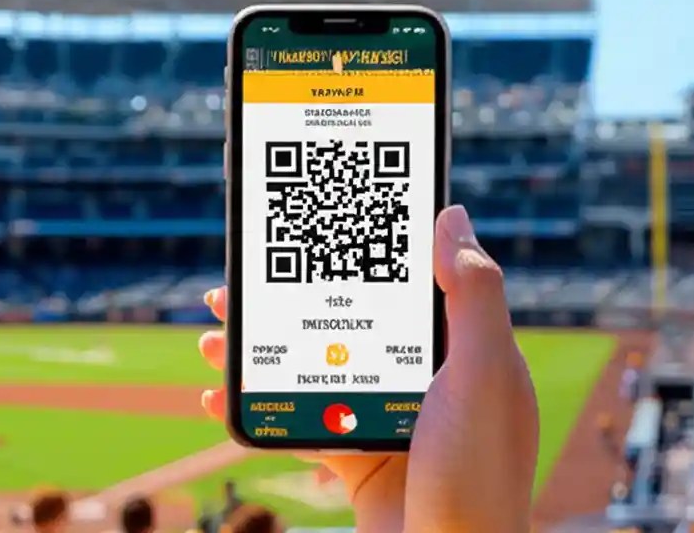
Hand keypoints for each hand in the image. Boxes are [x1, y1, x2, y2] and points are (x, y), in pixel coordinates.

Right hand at [197, 205, 538, 532]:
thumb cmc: (478, 478)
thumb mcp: (481, 374)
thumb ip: (472, 294)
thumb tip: (451, 214)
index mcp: (463, 349)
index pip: (410, 280)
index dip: (362, 250)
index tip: (316, 228)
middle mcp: (426, 379)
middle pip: (347, 321)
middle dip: (290, 302)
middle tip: (237, 288)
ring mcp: (390, 420)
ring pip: (316, 367)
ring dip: (262, 352)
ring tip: (213, 341)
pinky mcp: (361, 459)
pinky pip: (301, 421)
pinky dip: (260, 407)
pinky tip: (221, 398)